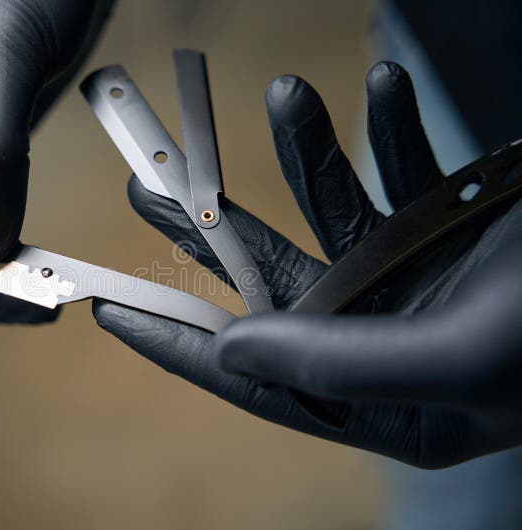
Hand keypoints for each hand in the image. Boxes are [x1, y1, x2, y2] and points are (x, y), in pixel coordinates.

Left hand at [93, 62, 521, 467]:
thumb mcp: (459, 358)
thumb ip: (337, 366)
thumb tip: (234, 355)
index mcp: (386, 405)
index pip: (256, 380)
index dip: (177, 347)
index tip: (109, 310)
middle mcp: (389, 346)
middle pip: (272, 288)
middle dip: (210, 233)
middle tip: (148, 184)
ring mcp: (417, 285)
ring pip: (331, 216)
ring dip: (307, 151)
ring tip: (287, 92)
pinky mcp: (449, 231)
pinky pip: (402, 177)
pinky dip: (394, 130)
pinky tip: (385, 84)